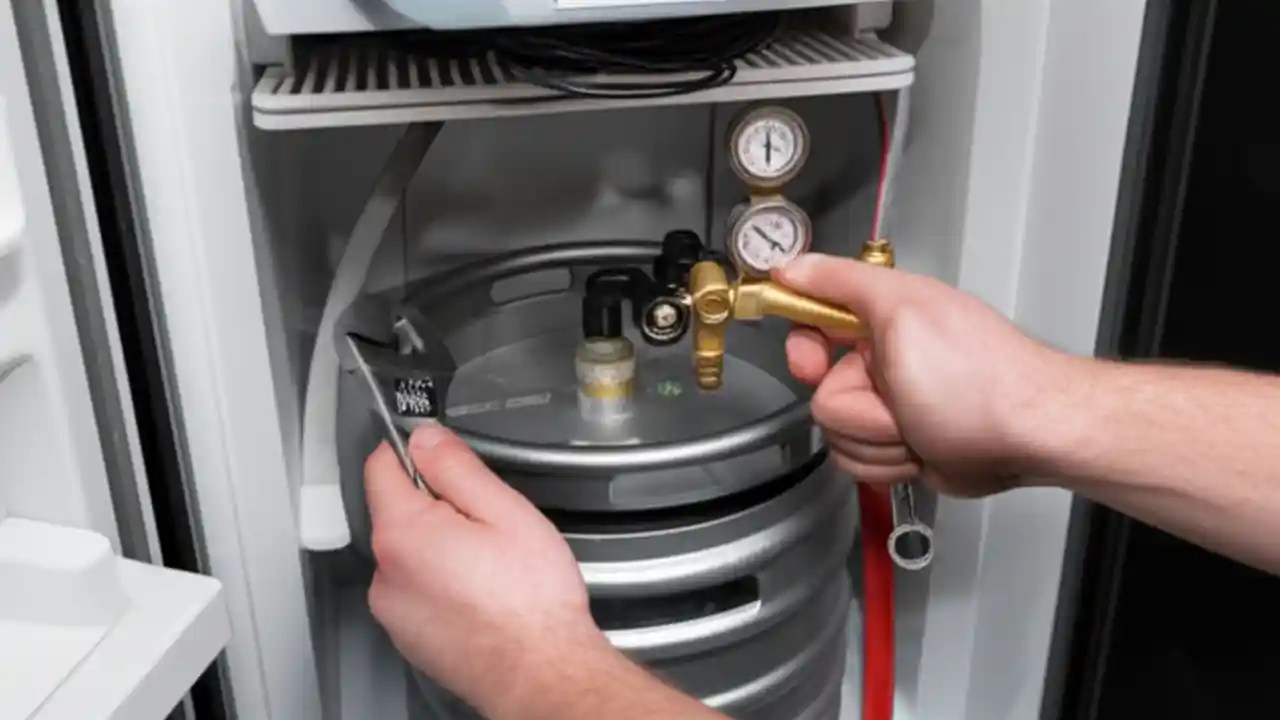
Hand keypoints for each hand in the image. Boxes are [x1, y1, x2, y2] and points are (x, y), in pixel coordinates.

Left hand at [364, 424, 613, 717]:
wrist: (541, 675)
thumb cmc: (531, 603)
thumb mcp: (504, 511)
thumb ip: (456, 468)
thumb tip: (426, 438)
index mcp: (402, 534)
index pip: (381, 465)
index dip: (416, 452)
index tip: (447, 457)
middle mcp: (386, 574)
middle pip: (399, 511)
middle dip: (439, 506)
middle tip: (490, 523)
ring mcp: (394, 610)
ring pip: (412, 552)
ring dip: (443, 547)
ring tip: (492, 565)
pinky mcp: (409, 635)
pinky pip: (419, 589)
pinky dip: (445, 583)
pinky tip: (485, 593)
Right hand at [776, 254, 1079, 496]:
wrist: (1028, 439)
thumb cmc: (981, 381)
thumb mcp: (904, 312)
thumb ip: (843, 283)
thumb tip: (792, 266)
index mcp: (881, 317)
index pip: (810, 324)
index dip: (807, 349)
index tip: (815, 362)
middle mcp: (883, 360)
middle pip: (822, 393)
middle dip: (858, 409)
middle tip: (897, 402)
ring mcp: (891, 405)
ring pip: (838, 433)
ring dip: (878, 439)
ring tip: (919, 426)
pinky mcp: (898, 443)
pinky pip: (858, 460)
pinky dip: (888, 462)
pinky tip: (922, 450)